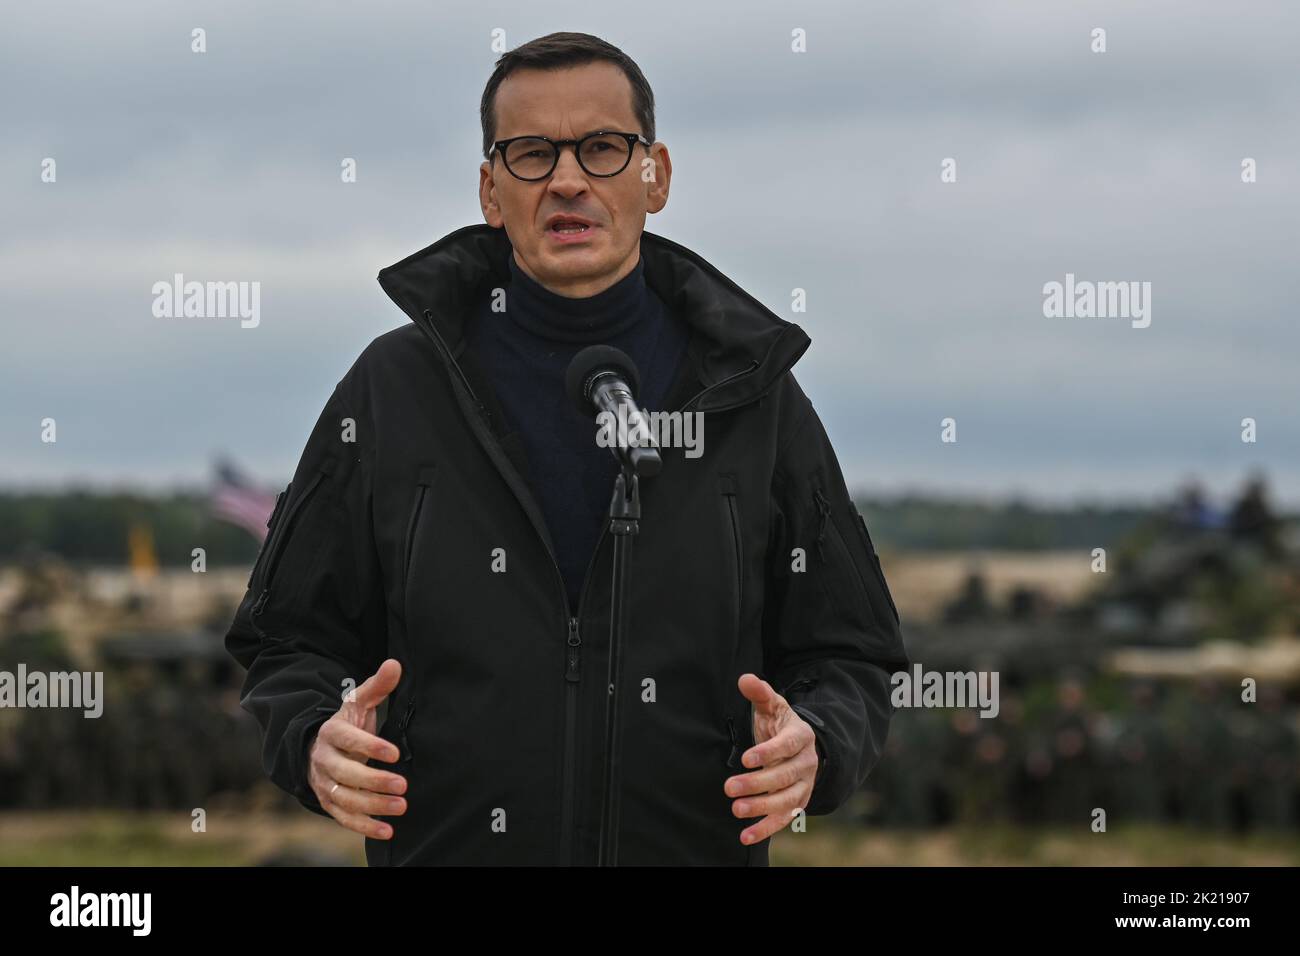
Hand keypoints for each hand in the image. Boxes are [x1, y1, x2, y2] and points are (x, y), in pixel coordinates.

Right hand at [307, 658, 407, 839]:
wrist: (317, 747)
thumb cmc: (347, 723)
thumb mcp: (359, 702)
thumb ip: (377, 686)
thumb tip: (395, 664)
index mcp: (332, 732)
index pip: (349, 740)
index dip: (370, 746)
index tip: (395, 753)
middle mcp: (324, 760)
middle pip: (346, 773)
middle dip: (374, 781)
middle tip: (402, 785)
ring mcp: (324, 784)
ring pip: (345, 798)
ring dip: (373, 806)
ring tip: (402, 806)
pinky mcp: (329, 802)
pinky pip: (344, 818)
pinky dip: (364, 826)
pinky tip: (388, 830)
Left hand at [723, 673, 819, 845]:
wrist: (802, 746)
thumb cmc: (781, 725)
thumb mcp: (772, 706)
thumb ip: (759, 693)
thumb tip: (744, 679)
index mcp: (801, 737)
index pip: (786, 746)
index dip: (768, 752)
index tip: (746, 758)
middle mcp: (806, 763)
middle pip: (784, 777)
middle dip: (757, 784)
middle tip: (730, 788)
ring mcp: (804, 786)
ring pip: (785, 800)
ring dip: (761, 807)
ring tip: (736, 809)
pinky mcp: (797, 804)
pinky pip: (783, 819)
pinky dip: (766, 829)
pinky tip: (745, 835)